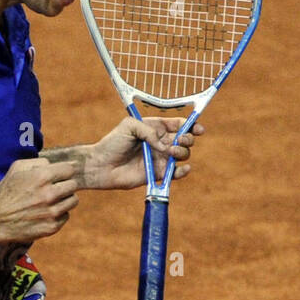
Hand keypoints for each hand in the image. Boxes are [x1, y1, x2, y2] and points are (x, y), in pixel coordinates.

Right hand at [0, 158, 77, 245]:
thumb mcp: (17, 168)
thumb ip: (38, 162)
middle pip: (73, 185)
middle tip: (54, 188)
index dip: (63, 171)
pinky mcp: (52, 227)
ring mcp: (52, 212)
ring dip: (64, 199)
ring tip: (51, 201)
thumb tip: (54, 164)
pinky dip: (59, 214)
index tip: (59, 175)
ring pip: (73, 201)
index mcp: (42, 177)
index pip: (69, 169)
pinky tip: (45, 213)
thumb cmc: (6, 191)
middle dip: (64, 184)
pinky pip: (66, 216)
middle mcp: (50, 194)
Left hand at [86, 116, 204, 190]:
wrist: (102, 165)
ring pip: (183, 155)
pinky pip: (176, 174)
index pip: (179, 124)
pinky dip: (183, 172)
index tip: (197, 128)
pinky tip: (182, 168)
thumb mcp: (130, 126)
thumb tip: (163, 145)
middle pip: (185, 139)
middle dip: (188, 139)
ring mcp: (160, 159)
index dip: (191, 125)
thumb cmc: (113, 143)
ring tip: (170, 153)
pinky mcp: (158, 174)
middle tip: (179, 141)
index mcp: (156, 128)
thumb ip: (149, 130)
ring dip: (182, 153)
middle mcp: (161, 143)